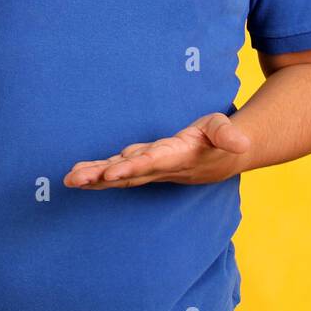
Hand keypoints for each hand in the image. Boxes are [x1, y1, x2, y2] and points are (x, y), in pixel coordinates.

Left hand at [63, 113, 251, 188]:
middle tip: (75, 179)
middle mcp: (158, 166)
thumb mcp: (224, 130)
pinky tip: (77, 176)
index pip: (151, 162)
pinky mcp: (143, 165)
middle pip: (126, 173)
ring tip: (69, 179)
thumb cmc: (218, 140)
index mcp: (176, 155)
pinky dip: (97, 174)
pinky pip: (117, 171)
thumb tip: (241, 142)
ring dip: (93, 177)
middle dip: (100, 176)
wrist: (220, 159)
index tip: (111, 172)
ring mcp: (149, 167)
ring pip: (118, 174)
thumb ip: (228, 134)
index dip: (132, 167)